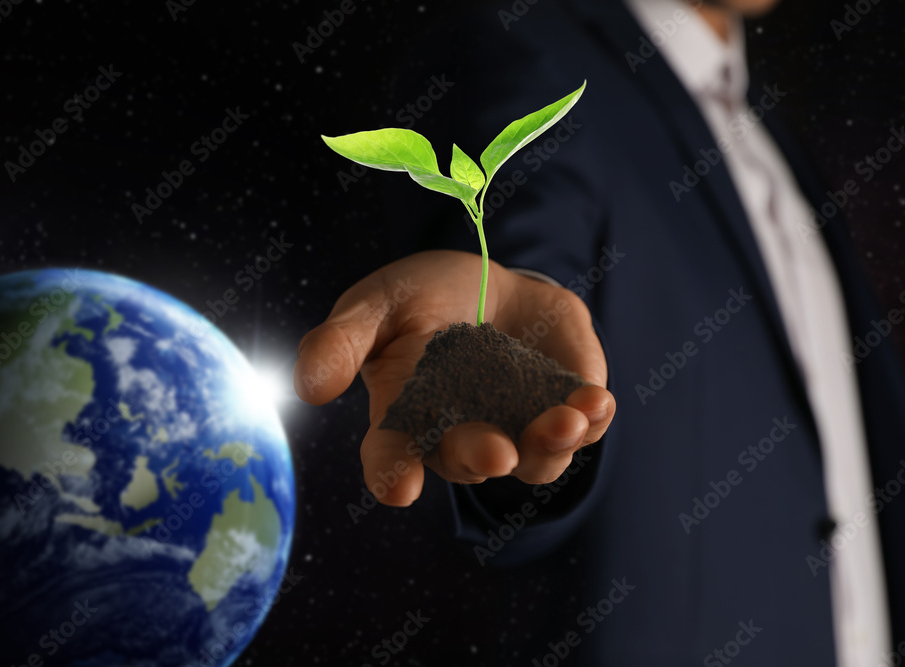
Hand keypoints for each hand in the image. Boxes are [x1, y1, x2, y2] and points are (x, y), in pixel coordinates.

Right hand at [293, 250, 614, 505]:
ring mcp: (515, 427)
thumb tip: (309, 387)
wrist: (489, 282)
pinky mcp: (560, 408)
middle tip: (497, 453)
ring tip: (567, 420)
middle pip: (469, 460)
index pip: (391, 455)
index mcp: (406, 416)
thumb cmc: (419, 297)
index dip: (392, 473)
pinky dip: (591, 419)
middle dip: (483, 457)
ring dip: (550, 446)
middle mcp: (460, 436)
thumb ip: (341, 341)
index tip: (399, 488)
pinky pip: (580, 428)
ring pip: (535, 460)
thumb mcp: (375, 303)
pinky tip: (595, 403)